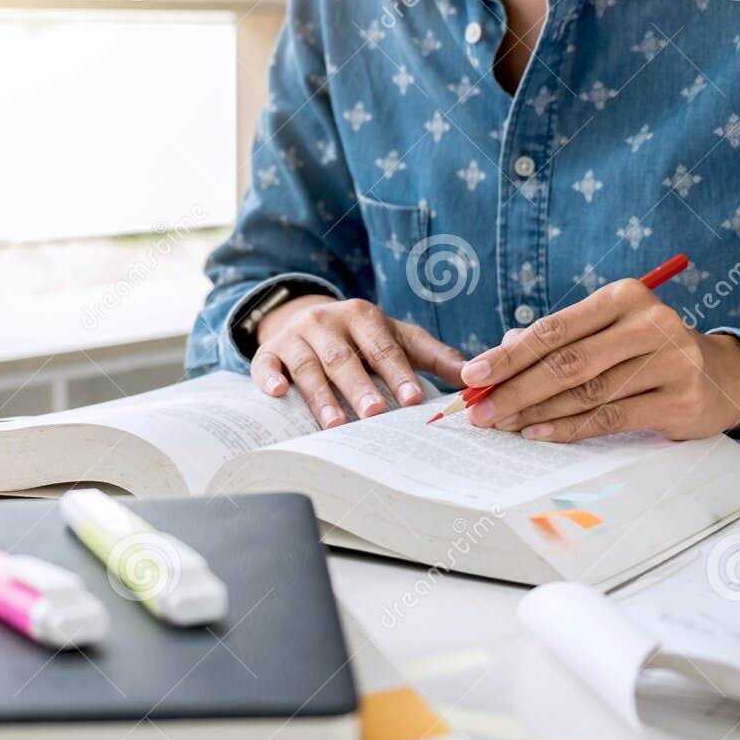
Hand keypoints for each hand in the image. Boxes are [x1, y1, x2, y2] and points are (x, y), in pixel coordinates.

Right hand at [252, 296, 464, 427]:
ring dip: (321, 395)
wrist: (306, 318)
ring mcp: (296, 336)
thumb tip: (473, 376)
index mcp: (363, 316)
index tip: (413, 399)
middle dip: (360, 387)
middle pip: (344, 357)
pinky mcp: (270, 352)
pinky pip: (266, 364)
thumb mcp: (397, 337)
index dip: (398, 373)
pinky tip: (277, 394)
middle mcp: (328, 322)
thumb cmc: (361, 337)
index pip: (383, 347)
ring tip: (335, 423)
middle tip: (375, 414)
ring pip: (308, 366)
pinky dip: (270, 378)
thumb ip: (434, 355)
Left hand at [457, 280, 739, 441]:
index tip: (472, 376)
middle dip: (514, 389)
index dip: (508, 355)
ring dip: (536, 412)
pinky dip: (568, 428)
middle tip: (477, 410)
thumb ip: (554, 341)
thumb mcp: (604, 332)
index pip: (554, 329)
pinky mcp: (679, 400)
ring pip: (586, 393)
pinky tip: (537, 433)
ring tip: (501, 424)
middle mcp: (649, 323)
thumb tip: (496, 357)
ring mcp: (669, 362)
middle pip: (567, 362)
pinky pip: (610, 418)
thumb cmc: (643, 350)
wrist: (720, 375)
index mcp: (623, 297)